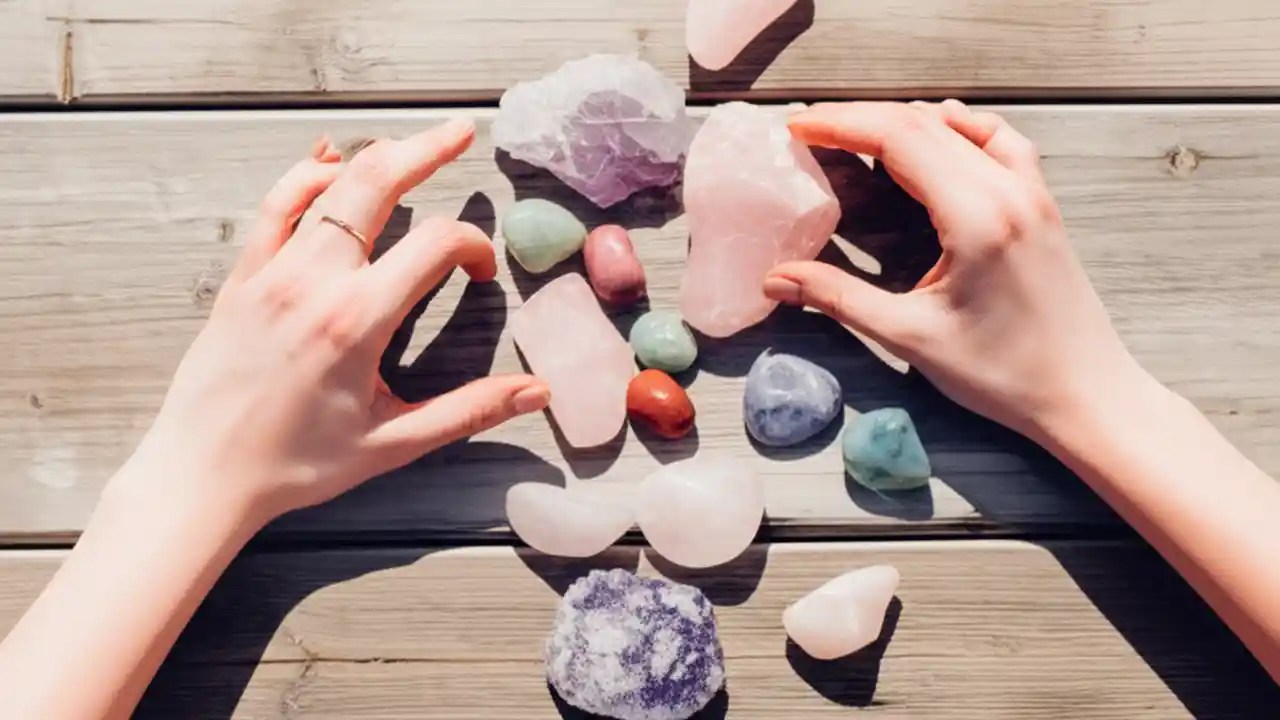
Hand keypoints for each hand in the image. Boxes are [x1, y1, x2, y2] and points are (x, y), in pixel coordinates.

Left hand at [119, 120, 549, 524]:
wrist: (201, 475)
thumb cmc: (296, 465)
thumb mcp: (394, 444)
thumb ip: (469, 411)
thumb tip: (536, 393)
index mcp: (356, 321)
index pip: (434, 245)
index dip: (472, 246)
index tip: (479, 272)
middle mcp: (313, 281)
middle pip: (376, 185)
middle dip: (425, 151)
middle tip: (460, 132)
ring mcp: (271, 272)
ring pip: (327, 186)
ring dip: (373, 158)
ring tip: (408, 145)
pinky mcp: (242, 278)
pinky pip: (274, 206)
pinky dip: (304, 176)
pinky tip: (328, 163)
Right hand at [765, 101, 1142, 436]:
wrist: (1086, 395)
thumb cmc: (1005, 374)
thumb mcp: (910, 337)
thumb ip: (839, 298)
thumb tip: (777, 279)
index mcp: (976, 215)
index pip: (898, 138)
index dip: (840, 124)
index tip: (796, 127)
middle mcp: (1008, 189)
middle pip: (922, 123)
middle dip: (859, 118)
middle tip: (808, 129)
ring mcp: (1031, 192)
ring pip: (958, 127)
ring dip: (902, 120)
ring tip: (854, 133)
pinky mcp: (1042, 205)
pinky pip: (998, 141)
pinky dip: (958, 127)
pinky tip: (937, 130)